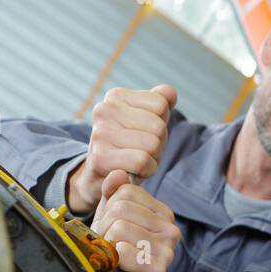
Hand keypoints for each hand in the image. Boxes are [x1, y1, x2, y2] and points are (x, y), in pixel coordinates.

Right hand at [68, 84, 176, 214]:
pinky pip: (142, 161)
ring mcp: (100, 133)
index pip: (161, 105)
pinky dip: (146, 171)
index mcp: (115, 96)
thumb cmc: (128, 147)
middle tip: (141, 152)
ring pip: (152, 145)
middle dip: (158, 145)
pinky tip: (133, 172)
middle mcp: (104, 110)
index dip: (160, 125)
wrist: (99, 178)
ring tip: (136, 162)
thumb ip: (159, 103)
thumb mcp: (146, 122)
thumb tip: (171, 93)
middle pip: (158, 126)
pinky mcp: (100, 157)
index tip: (144, 134)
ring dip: (153, 160)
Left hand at [89, 170, 178, 271]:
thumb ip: (113, 193)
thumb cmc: (114, 254)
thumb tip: (117, 175)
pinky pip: (122, 251)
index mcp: (163, 214)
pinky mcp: (157, 271)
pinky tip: (119, 270)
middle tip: (111, 248)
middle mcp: (170, 230)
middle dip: (105, 229)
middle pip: (120, 209)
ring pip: (118, 228)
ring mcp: (167, 251)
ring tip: (115, 259)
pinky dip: (112, 260)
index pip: (126, 191)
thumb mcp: (111, 217)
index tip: (113, 231)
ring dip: (107, 246)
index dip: (108, 210)